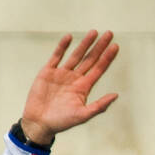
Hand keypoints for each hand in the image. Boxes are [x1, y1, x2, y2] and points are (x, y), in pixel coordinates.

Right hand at [20, 30, 119, 144]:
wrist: (39, 123)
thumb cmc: (62, 122)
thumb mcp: (83, 115)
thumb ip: (99, 106)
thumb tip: (116, 95)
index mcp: (84, 87)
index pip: (99, 69)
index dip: (107, 57)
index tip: (115, 46)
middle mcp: (74, 78)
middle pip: (90, 59)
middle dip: (99, 46)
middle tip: (109, 33)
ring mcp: (61, 74)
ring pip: (76, 55)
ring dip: (85, 44)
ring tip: (94, 32)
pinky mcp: (48, 72)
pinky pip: (56, 56)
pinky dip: (62, 47)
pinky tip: (69, 37)